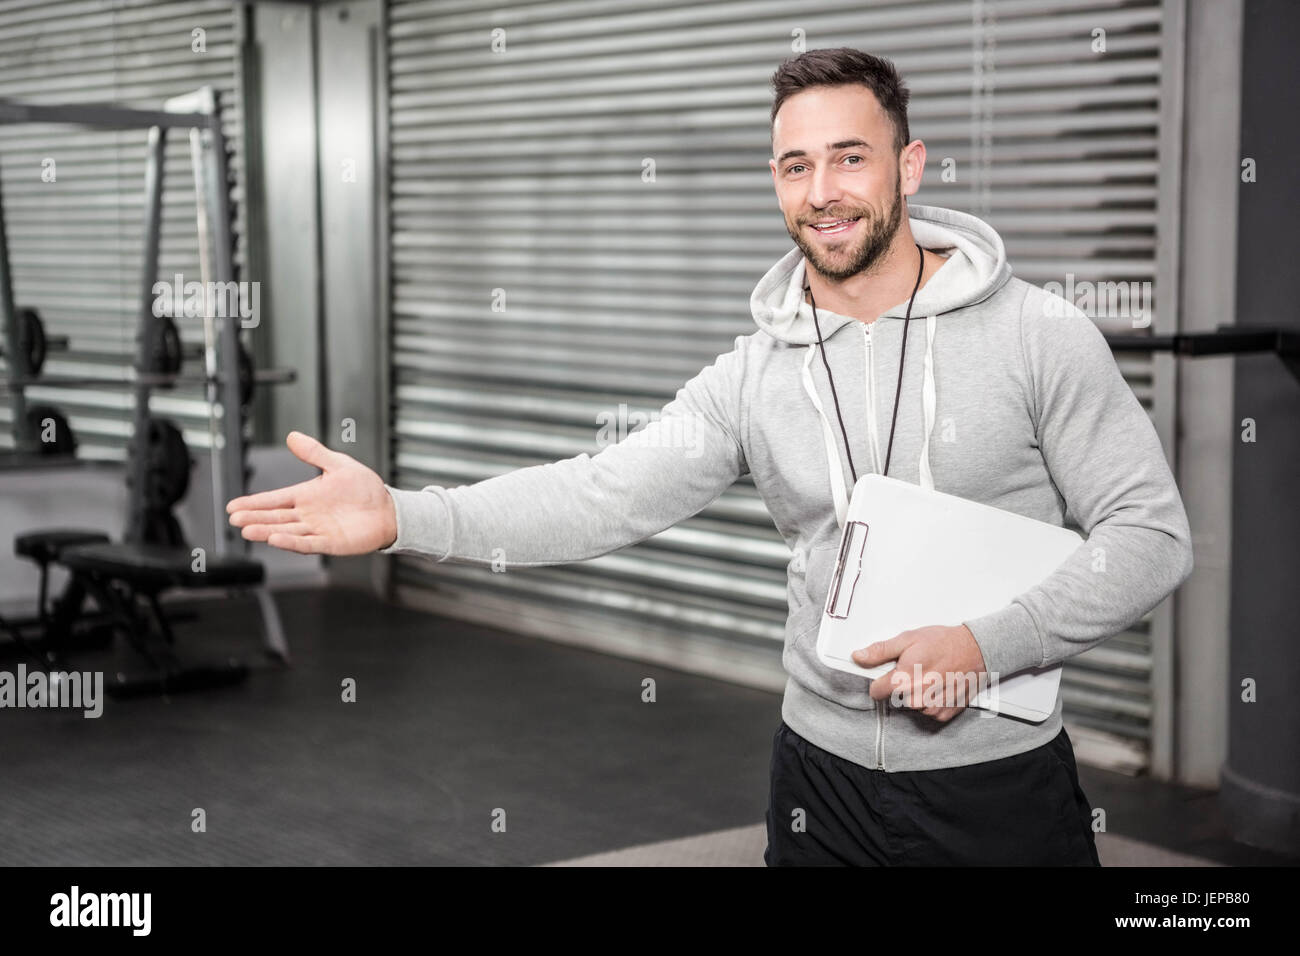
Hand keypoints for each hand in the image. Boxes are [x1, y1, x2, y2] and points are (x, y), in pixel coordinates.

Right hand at [226, 431, 397, 554]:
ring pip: (287, 531)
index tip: (233, 506)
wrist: (389, 509)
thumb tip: (292, 436)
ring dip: (267, 530)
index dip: (254, 502)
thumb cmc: (366, 489)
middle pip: (275, 517)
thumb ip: (315, 453)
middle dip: (254, 517)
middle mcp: (308, 514)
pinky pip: (308, 543)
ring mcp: (318, 530)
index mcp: (307, 496)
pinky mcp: (331, 542)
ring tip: (248, 530)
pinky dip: (291, 542)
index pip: (275, 499)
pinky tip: (275, 539)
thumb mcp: (339, 465)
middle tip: (234, 519)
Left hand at [853, 624, 986, 721]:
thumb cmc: (944, 642)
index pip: (875, 692)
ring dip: (916, 694)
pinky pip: (928, 712)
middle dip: (900, 685)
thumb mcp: (907, 639)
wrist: (976, 650)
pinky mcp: (944, 713)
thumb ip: (880, 651)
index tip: (886, 674)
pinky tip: (938, 686)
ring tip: (929, 675)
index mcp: (903, 680)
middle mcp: (916, 698)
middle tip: (915, 669)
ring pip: (911, 706)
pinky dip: (931, 700)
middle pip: (894, 699)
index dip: (879, 680)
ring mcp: (931, 708)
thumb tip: (859, 656)